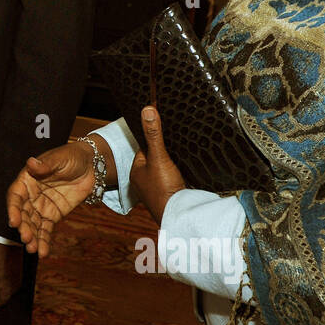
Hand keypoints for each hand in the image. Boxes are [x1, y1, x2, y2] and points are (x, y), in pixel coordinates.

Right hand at [6, 140, 98, 257]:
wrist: (90, 166)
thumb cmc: (71, 156)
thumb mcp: (60, 158)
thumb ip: (46, 164)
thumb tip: (30, 163)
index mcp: (27, 179)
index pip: (16, 196)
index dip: (13, 209)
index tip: (14, 221)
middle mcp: (30, 195)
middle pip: (23, 213)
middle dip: (23, 227)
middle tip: (26, 238)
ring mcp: (41, 207)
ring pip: (32, 224)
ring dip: (31, 237)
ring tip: (32, 249)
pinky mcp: (52, 216)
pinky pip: (45, 230)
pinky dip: (43, 241)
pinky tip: (42, 252)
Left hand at [129, 106, 186, 223]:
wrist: (179, 215)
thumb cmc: (163, 189)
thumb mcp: (158, 157)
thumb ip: (154, 134)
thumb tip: (147, 109)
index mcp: (136, 172)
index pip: (144, 148)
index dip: (153, 137)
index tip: (162, 126)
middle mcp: (144, 181)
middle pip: (155, 158)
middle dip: (164, 150)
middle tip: (176, 139)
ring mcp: (158, 189)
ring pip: (165, 168)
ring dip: (173, 162)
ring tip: (183, 152)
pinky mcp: (171, 194)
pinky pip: (174, 178)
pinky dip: (179, 172)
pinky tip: (187, 168)